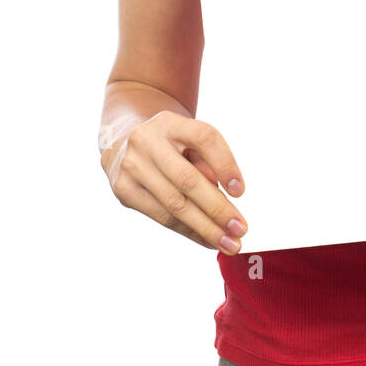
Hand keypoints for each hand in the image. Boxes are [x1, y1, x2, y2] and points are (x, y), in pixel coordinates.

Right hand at [102, 111, 247, 253]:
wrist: (124, 143)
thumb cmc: (171, 145)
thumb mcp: (190, 142)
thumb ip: (209, 164)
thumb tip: (228, 203)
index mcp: (170, 122)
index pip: (204, 138)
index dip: (225, 164)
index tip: (241, 192)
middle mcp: (147, 141)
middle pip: (188, 179)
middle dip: (217, 209)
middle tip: (240, 229)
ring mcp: (132, 166)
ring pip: (174, 205)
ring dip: (205, 228)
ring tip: (228, 243)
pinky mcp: (124, 190)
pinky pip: (162, 217)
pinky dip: (188, 231)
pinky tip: (206, 240)